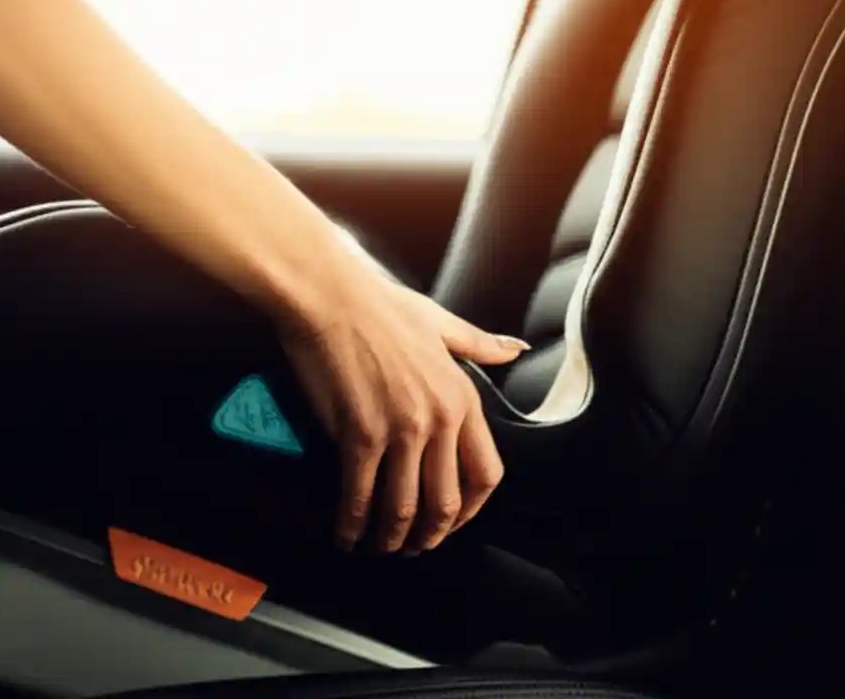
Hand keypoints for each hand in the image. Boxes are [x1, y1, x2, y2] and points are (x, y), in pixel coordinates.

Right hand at [279, 276, 527, 554]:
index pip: (485, 474)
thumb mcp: (441, 323)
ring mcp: (400, 431)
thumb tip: (515, 348)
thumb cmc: (380, 305)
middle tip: (412, 547)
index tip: (452, 524)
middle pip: (445, 503)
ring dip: (390, 538)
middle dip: (429, 536)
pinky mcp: (359, 435)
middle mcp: (439, 420)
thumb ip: (480, 343)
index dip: (471, 512)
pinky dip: (351, 524)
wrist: (329, 296)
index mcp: (463, 397)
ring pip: (403, 508)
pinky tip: (344, 535)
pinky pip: (359, 496)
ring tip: (377, 546)